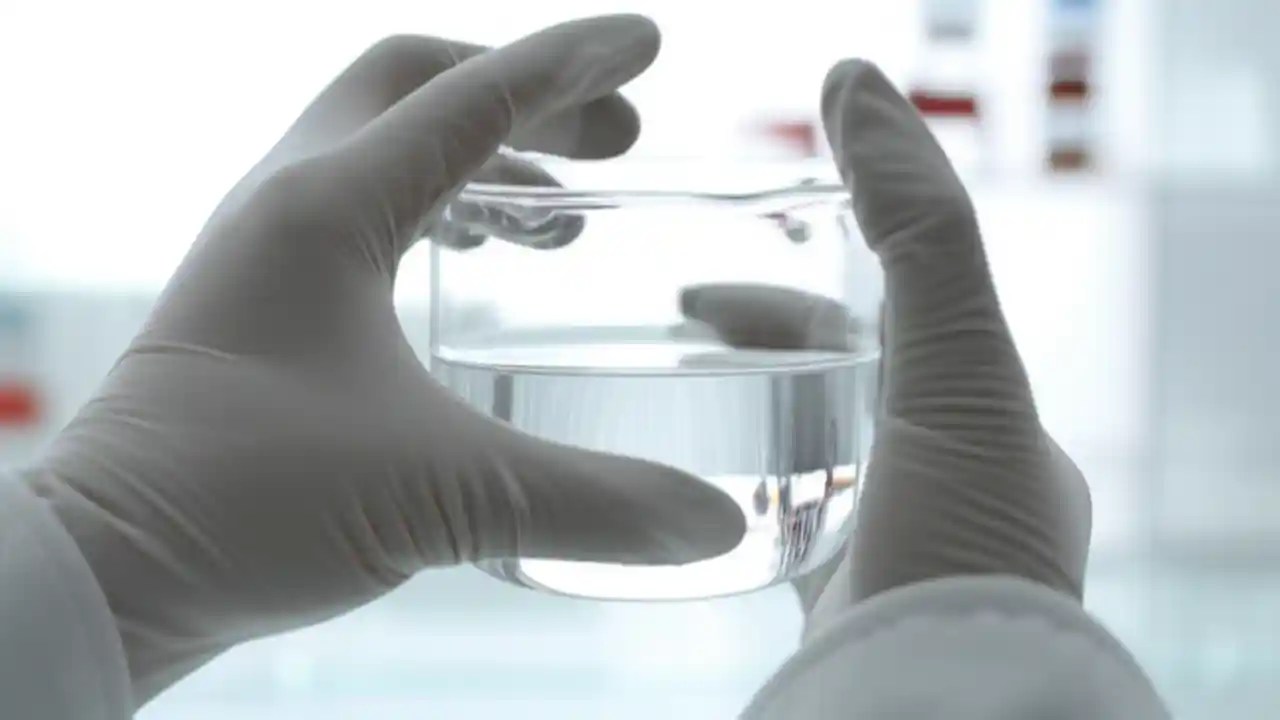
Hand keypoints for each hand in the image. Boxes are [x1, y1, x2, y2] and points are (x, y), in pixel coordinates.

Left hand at [21, 16, 741, 702]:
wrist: (103, 572)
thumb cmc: (244, 507)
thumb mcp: (445, 497)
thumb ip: (594, 506)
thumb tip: (711, 526)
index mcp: (328, 209)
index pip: (473, 100)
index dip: (572, 65)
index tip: (648, 45)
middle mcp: (285, 204)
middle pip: (413, 86)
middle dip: (524, 96)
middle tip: (616, 141)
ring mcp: (259, 250)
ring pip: (377, 147)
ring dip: (476, 157)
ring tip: (554, 216)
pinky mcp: (251, 302)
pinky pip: (352, 212)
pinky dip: (428, 214)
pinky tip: (463, 278)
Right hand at [681, 60, 1090, 635]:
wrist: (934, 716)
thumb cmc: (965, 552)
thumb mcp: (960, 372)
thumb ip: (920, 233)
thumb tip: (858, 81)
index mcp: (991, 427)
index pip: (890, 323)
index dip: (795, 291)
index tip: (701, 287)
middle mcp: (947, 486)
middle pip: (836, 384)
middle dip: (754, 346)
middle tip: (664, 330)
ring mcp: (891, 550)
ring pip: (802, 456)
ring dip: (733, 420)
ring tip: (645, 404)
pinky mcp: (839, 611)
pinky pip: (778, 532)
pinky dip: (725, 501)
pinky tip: (665, 499)